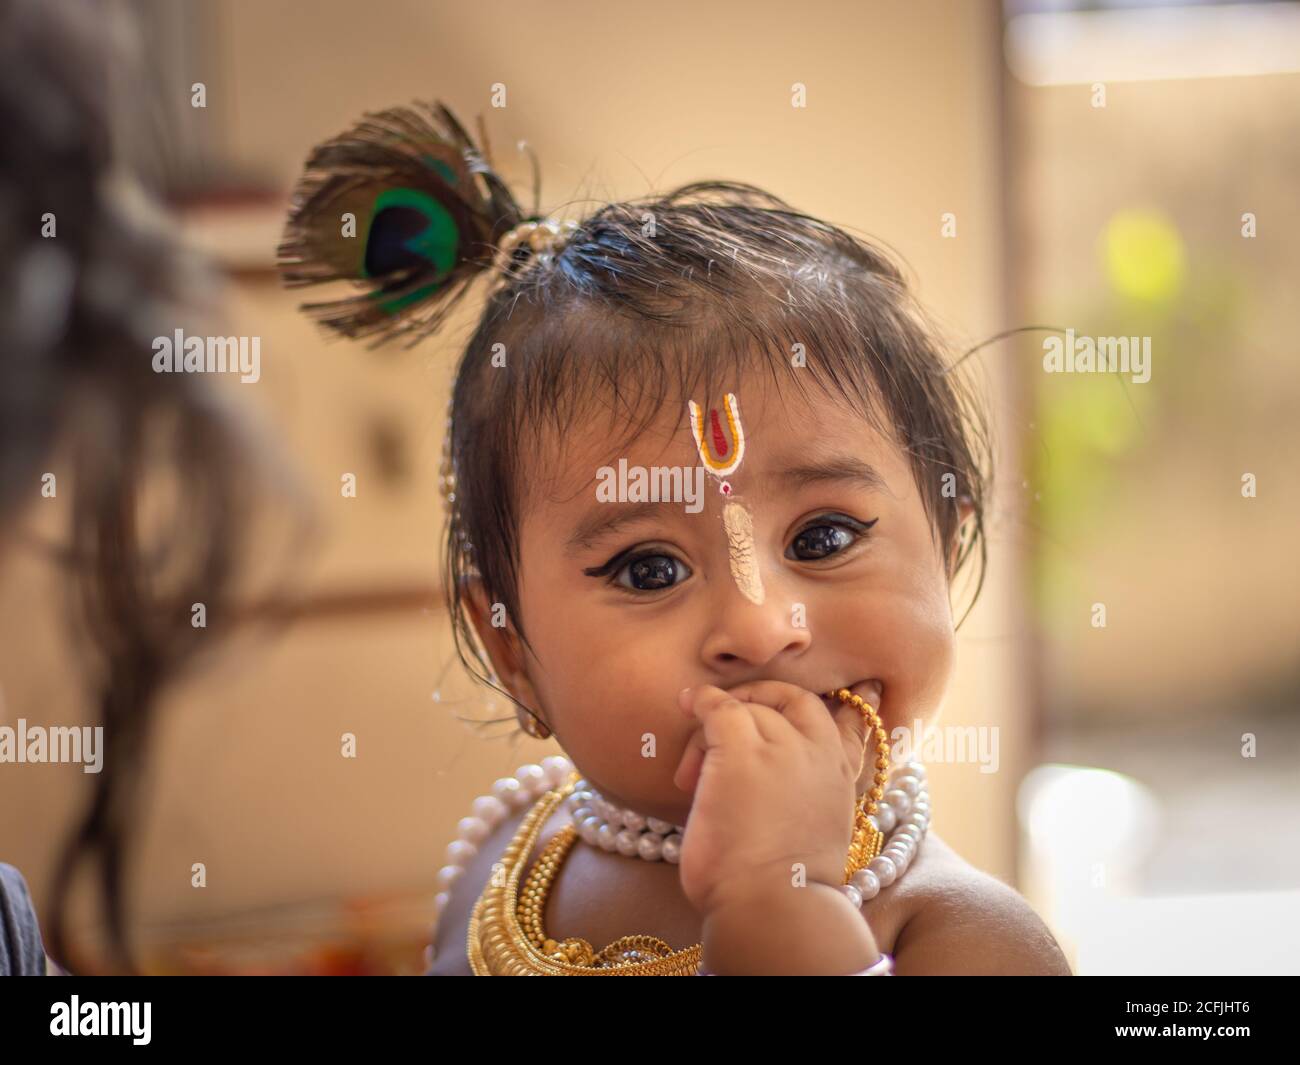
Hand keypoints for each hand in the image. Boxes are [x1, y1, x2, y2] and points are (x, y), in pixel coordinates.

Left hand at [671, 678, 881, 918]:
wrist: (771, 906)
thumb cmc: (781, 890)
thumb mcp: (811, 840)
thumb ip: (805, 805)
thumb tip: (775, 798)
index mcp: (841, 778)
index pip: (855, 724)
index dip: (854, 703)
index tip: (861, 688)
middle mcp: (819, 753)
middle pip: (794, 700)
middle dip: (763, 699)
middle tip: (728, 717)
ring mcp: (783, 746)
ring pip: (748, 707)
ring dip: (718, 724)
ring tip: (694, 769)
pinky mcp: (741, 748)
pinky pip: (718, 707)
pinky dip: (699, 702)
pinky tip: (686, 704)